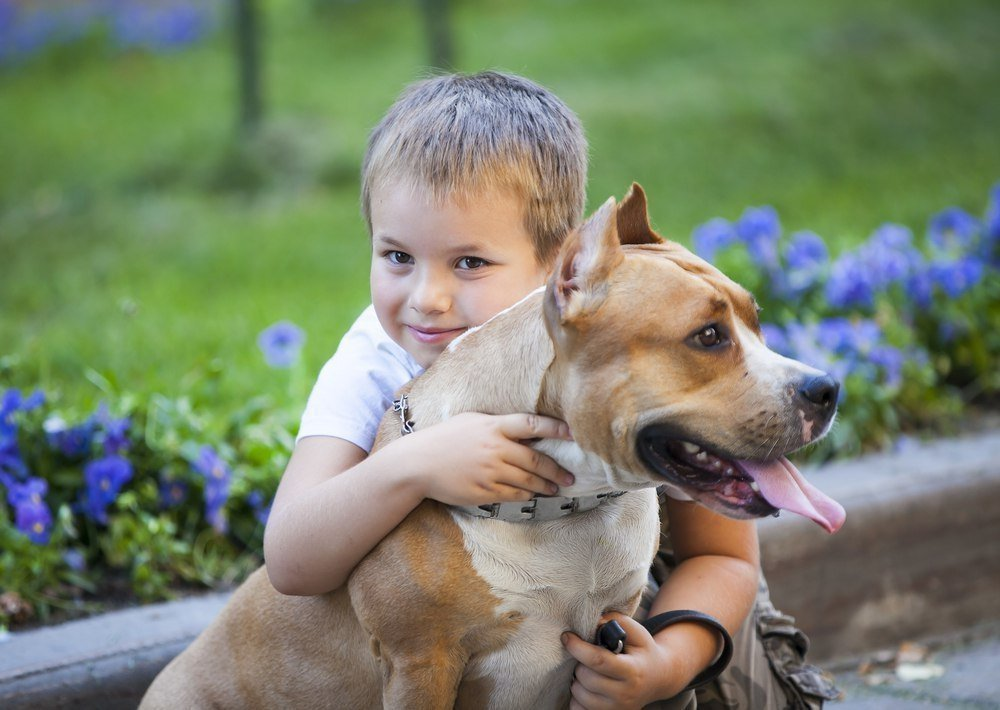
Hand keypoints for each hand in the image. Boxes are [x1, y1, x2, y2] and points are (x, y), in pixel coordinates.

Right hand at [394, 412, 574, 505]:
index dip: (555, 428)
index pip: (532, 424)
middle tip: (569, 477)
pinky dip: (526, 496)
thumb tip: (525, 427)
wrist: (418, 464)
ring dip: (545, 487)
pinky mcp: (484, 491)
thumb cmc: (445, 437)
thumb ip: (498, 423)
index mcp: (494, 426)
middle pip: (536, 460)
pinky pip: (513, 495)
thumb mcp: (472, 420)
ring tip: (555, 488)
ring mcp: (490, 472)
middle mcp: (495, 449)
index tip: (573, 434)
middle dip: (556, 471)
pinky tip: (532, 495)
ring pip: (527, 482)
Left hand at [562, 614, 681, 709]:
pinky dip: (577, 697)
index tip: (566, 636)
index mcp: (632, 671)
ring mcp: (617, 709)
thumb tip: (592, 621)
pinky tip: (586, 686)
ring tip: (586, 670)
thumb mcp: (636, 632)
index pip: (598, 661)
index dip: (578, 648)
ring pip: (579, 695)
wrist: (659, 678)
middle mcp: (625, 694)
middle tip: (584, 655)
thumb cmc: (643, 651)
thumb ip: (614, 621)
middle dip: (579, 663)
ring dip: (576, 680)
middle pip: (586, 678)